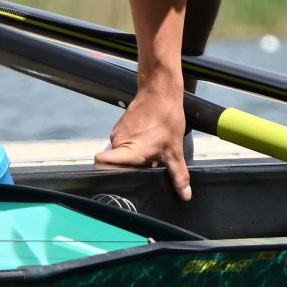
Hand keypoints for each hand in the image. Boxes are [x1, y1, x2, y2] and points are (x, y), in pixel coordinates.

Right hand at [96, 81, 192, 200]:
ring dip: (135, 156)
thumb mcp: (175, 149)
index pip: (102, 164)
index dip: (106, 174)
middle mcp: (118, 143)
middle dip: (130, 169)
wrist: (161, 92)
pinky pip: (125, 143)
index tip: (120, 180)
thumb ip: (178, 174)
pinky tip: (149, 142)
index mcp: (128, 151)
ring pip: (122, 153)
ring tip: (151, 153)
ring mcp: (118, 134)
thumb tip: (184, 194)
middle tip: (146, 168)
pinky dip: (135, 146)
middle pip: (115, 164)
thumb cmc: (166, 118)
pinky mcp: (121, 127)